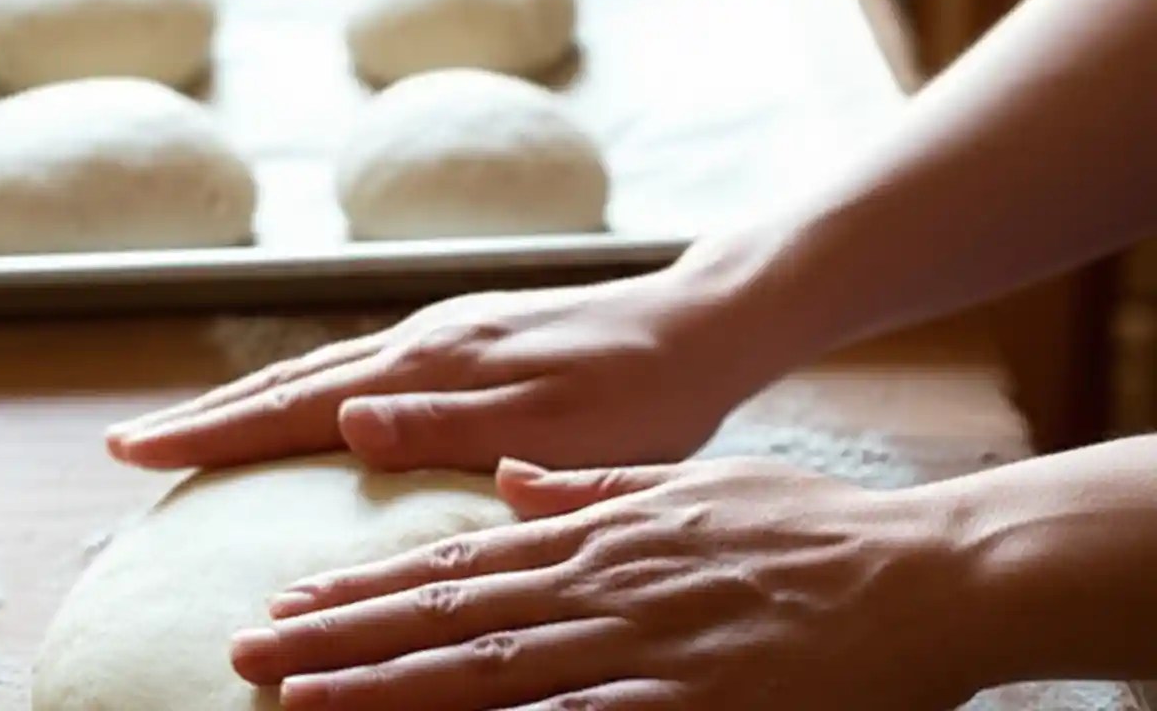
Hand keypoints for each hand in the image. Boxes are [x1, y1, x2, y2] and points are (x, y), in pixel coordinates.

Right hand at [106, 268, 774, 471]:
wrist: (699, 327)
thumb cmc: (635, 394)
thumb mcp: (548, 426)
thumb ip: (443, 425)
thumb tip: (338, 419)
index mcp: (428, 370)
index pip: (293, 406)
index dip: (212, 433)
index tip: (134, 452)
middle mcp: (424, 344)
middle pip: (292, 383)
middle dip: (211, 417)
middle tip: (136, 445)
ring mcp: (447, 335)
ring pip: (327, 371)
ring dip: (256, 400)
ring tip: (205, 427)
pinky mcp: (475, 335)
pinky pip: (369, 365)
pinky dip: (316, 389)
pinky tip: (323, 403)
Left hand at [228, 458, 985, 710]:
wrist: (918, 573)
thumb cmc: (808, 529)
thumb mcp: (693, 485)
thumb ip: (597, 487)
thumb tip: (516, 478)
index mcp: (599, 533)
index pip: (457, 558)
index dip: (367, 581)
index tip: (294, 596)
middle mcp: (599, 585)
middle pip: (446, 611)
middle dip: (340, 634)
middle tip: (249, 648)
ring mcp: (638, 649)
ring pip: (486, 666)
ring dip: (385, 683)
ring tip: (296, 696)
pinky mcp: (684, 707)